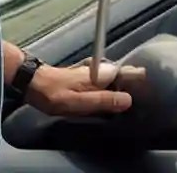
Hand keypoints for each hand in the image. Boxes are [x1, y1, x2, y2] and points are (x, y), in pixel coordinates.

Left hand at [25, 58, 144, 117]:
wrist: (33, 83)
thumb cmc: (54, 93)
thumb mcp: (79, 101)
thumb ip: (103, 100)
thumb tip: (128, 100)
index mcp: (105, 74)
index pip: (135, 73)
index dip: (142, 85)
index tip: (143, 98)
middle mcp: (104, 70)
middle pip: (128, 77)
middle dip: (133, 89)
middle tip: (128, 108)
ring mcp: (97, 72)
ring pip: (118, 80)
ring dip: (121, 91)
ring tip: (119, 107)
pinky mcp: (89, 77)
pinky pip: (108, 83)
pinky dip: (110, 91)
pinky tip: (105, 102)